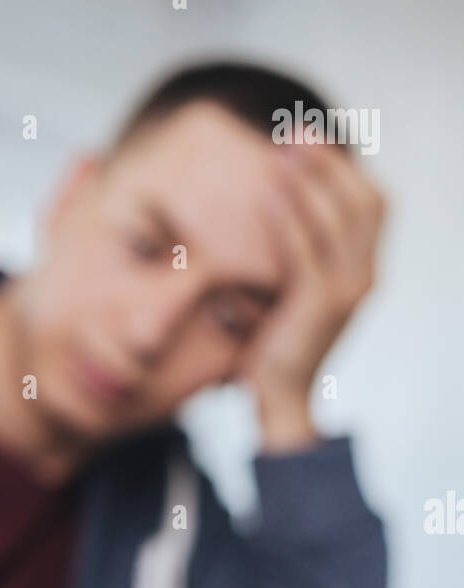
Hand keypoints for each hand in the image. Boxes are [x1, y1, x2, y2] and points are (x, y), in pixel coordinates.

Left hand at [241, 143, 385, 451]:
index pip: (373, 201)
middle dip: (328, 159)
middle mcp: (366, 276)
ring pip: (339, 216)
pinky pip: (307, 249)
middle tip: (291, 131)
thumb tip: (277, 206)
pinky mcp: (320, 305)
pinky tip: (268, 193)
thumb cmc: (278, 346)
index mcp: (365, 269)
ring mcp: (347, 291)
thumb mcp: (294, 292)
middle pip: (363, 198)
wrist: (281, 401)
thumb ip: (300, 254)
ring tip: (279, 149)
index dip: (344, 165)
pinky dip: (289, 216)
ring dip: (309, 177)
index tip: (308, 138)